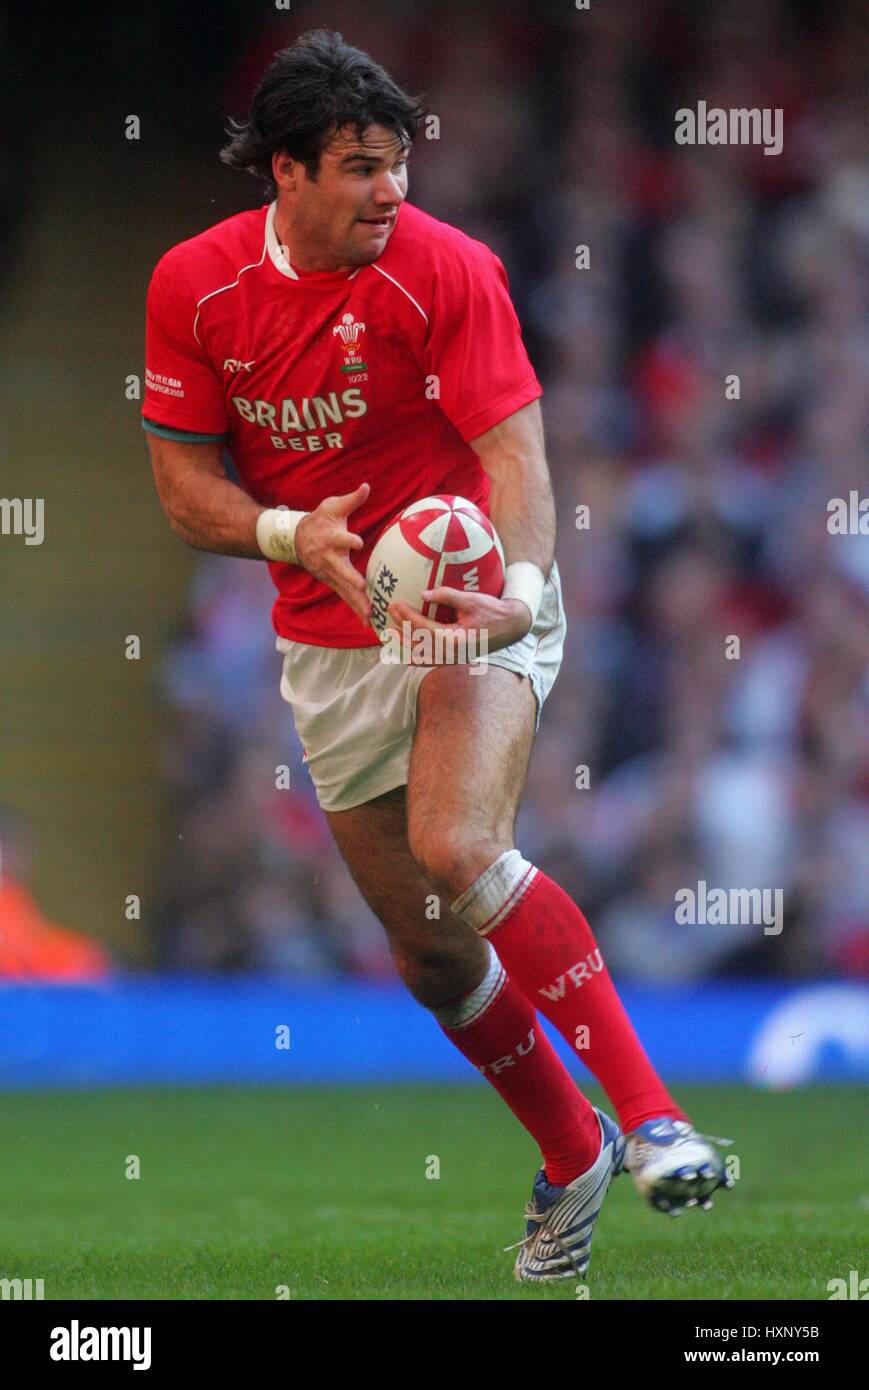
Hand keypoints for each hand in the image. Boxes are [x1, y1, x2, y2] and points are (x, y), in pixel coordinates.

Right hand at [294, 483, 371, 624]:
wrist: (295, 540)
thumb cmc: (319, 520)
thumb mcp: (333, 506)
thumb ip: (352, 499)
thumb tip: (367, 486)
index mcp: (330, 538)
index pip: (340, 538)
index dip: (348, 539)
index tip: (357, 541)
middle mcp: (329, 558)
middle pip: (341, 570)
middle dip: (351, 580)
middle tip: (362, 588)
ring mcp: (329, 573)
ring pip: (344, 589)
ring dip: (356, 602)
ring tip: (370, 615)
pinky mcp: (333, 583)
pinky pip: (345, 598)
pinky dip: (356, 610)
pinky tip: (369, 623)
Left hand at [385, 586, 531, 663]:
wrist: (511, 627)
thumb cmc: (492, 611)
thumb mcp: (471, 600)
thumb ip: (447, 596)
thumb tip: (423, 594)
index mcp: (454, 639)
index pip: (423, 628)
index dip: (407, 617)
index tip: (394, 605)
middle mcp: (451, 653)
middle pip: (418, 644)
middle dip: (401, 629)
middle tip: (388, 616)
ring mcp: (452, 659)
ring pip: (421, 657)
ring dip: (404, 646)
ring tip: (391, 634)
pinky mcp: (454, 659)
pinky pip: (430, 661)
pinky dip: (416, 655)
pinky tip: (406, 649)